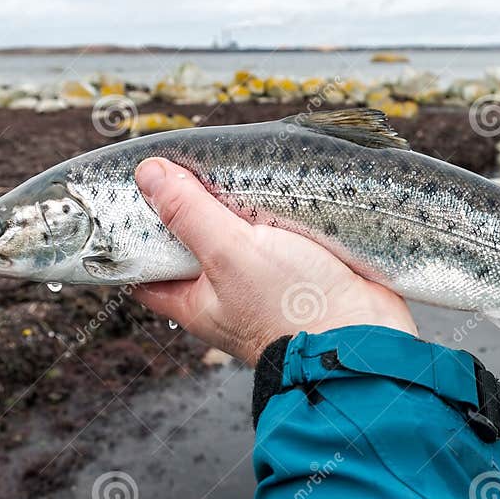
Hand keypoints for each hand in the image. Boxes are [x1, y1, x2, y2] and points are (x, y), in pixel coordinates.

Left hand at [130, 158, 416, 365]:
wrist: (365, 334)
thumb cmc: (292, 309)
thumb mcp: (230, 254)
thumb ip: (189, 213)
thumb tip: (147, 175)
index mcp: (194, 301)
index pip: (146, 268)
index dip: (134, 233)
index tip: (134, 193)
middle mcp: (225, 293)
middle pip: (194, 242)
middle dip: (194, 205)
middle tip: (192, 164)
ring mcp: (264, 280)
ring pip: (240, 233)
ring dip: (241, 203)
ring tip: (235, 165)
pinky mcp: (301, 266)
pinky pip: (280, 232)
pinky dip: (278, 209)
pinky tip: (278, 184)